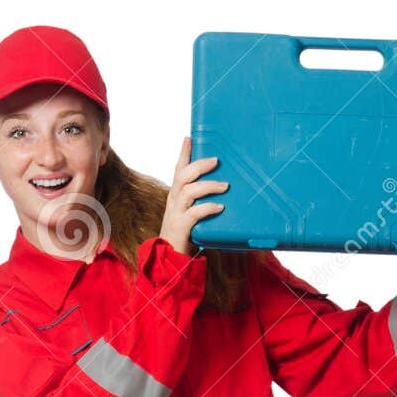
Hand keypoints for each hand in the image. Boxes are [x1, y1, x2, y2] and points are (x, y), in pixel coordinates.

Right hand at [160, 137, 228, 255]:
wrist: (170, 259)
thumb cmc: (185, 235)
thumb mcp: (192, 214)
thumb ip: (201, 201)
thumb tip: (225, 190)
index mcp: (176, 195)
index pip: (178, 169)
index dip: (184, 153)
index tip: (190, 137)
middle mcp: (173, 201)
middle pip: (183, 175)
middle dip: (199, 165)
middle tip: (216, 160)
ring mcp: (176, 214)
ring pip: (188, 191)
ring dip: (208, 186)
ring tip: (225, 186)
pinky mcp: (180, 227)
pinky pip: (194, 213)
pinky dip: (208, 207)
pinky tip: (220, 207)